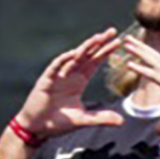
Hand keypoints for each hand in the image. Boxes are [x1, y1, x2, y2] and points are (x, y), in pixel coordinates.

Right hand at [12, 28, 127, 140]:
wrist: (38, 128)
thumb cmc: (59, 122)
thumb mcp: (83, 120)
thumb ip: (101, 118)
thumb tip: (121, 121)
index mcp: (80, 80)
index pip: (95, 62)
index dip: (106, 51)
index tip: (118, 41)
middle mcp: (70, 74)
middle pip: (87, 55)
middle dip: (99, 43)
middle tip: (112, 31)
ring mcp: (58, 75)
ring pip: (73, 57)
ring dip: (85, 47)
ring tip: (97, 38)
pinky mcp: (46, 80)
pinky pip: (56, 67)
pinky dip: (64, 60)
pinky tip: (74, 53)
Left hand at [115, 34, 159, 140]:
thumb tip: (157, 128)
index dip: (147, 56)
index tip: (135, 49)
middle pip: (157, 59)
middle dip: (142, 47)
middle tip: (128, 38)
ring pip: (156, 63)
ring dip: (140, 52)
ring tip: (126, 44)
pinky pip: (156, 76)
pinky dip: (142, 68)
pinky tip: (130, 64)